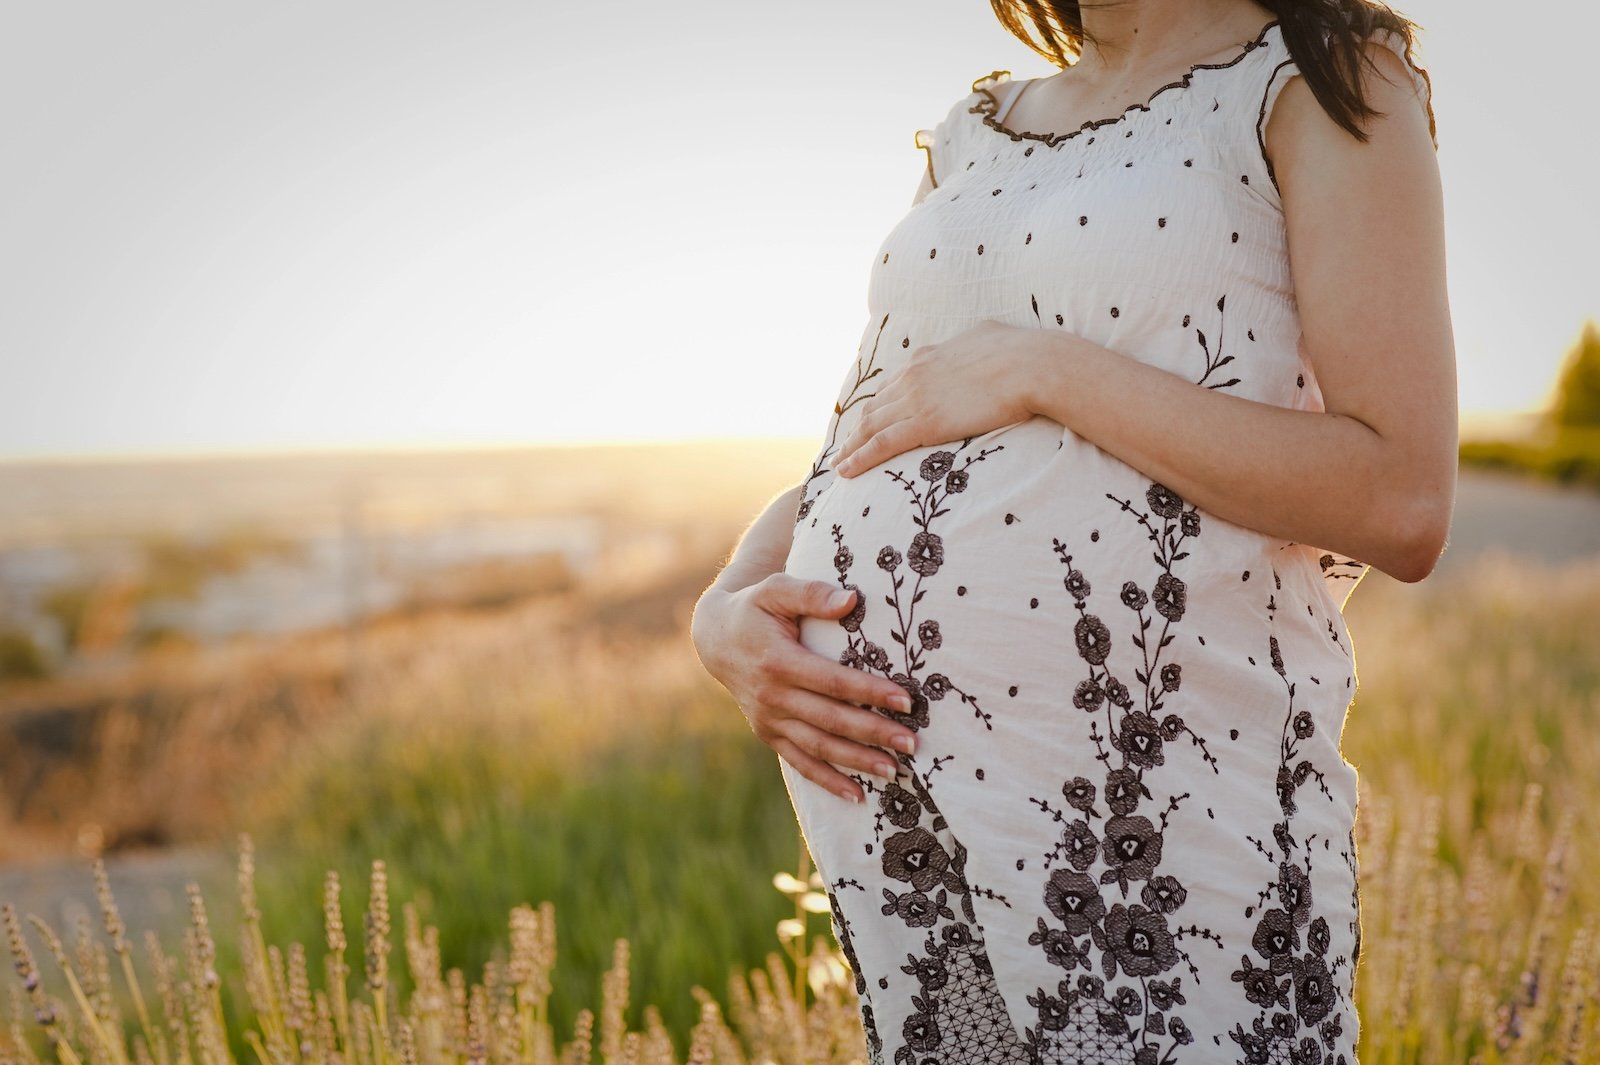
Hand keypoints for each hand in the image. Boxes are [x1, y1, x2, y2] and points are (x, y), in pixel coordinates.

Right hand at [690, 574, 918, 802]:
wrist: (716, 639)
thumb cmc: (755, 608)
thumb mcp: (776, 590)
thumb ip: (812, 593)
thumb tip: (851, 600)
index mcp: (778, 661)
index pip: (832, 682)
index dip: (869, 692)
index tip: (906, 701)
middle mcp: (772, 696)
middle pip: (831, 720)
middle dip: (873, 733)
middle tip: (912, 744)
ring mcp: (769, 720)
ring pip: (819, 747)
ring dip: (857, 761)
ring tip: (895, 771)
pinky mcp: (768, 734)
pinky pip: (800, 762)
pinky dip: (828, 780)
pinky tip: (858, 795)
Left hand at [833, 319, 1038, 477]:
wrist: (1031, 365)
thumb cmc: (1022, 351)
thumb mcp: (988, 335)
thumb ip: (974, 341)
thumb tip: (981, 338)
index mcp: (927, 356)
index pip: (893, 385)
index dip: (879, 404)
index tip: (869, 418)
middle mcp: (913, 376)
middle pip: (875, 407)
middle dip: (857, 428)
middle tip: (844, 446)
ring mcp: (915, 399)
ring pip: (871, 427)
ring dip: (851, 447)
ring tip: (839, 463)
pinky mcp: (924, 424)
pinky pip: (881, 445)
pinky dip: (860, 459)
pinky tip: (846, 471)